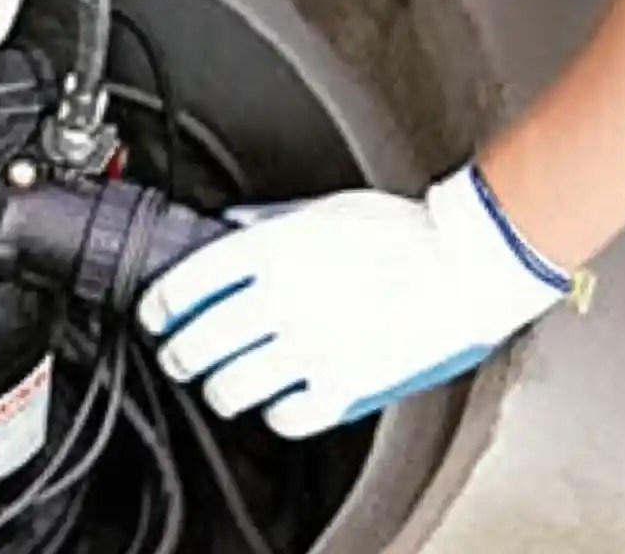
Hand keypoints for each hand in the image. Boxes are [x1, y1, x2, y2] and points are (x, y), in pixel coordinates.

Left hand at [137, 164, 573, 438]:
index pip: (185, 285)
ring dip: (217, 389)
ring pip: (231, 387)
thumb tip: (226, 227)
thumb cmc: (404, 230)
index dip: (158, 307)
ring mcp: (313, 346)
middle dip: (177, 355)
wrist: (468, 261)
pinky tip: (275, 402)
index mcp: (272, 250)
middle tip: (179, 356)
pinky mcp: (346, 384)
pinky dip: (273, 414)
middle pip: (197, 343)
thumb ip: (268, 222)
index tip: (156, 315)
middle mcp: (283, 299)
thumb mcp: (323, 208)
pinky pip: (286, 416)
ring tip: (221, 385)